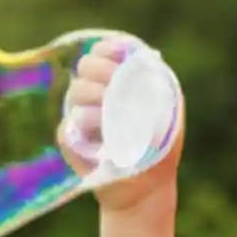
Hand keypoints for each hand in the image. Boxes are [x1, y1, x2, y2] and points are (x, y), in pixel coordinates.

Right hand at [57, 38, 183, 213]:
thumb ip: (160, 84)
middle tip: (116, 83)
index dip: (108, 49)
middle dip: (101, 69)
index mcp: (114, 84)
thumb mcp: (169, 112)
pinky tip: (102, 127)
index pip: (102, 53)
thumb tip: (151, 57)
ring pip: (76, 92)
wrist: (149, 187)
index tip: (121, 58)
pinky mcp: (72, 143)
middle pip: (86, 66)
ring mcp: (80, 119)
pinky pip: (67, 126)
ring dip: (95, 93)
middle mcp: (94, 96)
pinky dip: (84, 122)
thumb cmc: (160, 147)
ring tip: (112, 106)